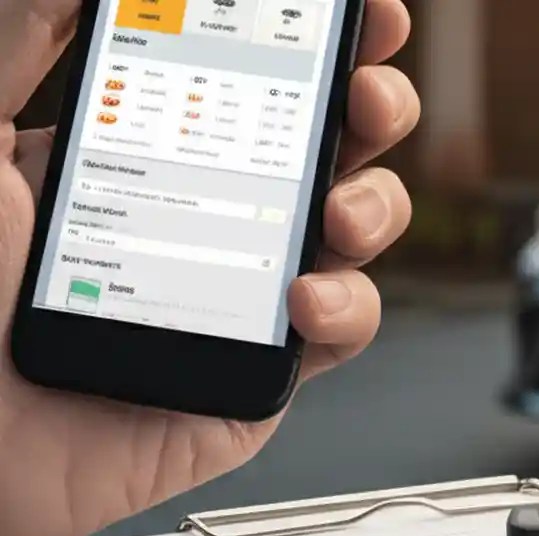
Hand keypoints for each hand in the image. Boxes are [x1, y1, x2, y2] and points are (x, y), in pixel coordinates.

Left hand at [0, 0, 419, 535]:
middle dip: (375, 106)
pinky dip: (346, 306)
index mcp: (158, 149)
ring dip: (376, 204)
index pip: (262, 81)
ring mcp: (249, 291)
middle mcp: (217, 213)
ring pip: (357, 230)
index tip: (366, 15)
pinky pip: (343, 329)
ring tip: (336, 212)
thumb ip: (23, 44)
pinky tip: (302, 299)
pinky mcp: (265, 370)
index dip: (326, 42)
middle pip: (335, 145)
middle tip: (365, 95)